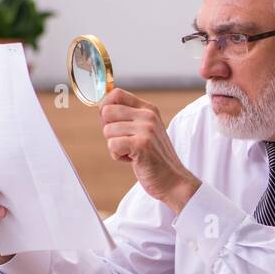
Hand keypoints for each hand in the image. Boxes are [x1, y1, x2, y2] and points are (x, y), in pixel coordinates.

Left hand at [99, 88, 199, 212]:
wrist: (173, 180)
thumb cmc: (154, 158)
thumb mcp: (145, 131)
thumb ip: (128, 118)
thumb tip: (101, 109)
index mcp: (148, 109)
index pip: (116, 94)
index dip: (105, 107)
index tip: (111, 122)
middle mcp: (148, 116)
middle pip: (106, 111)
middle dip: (109, 130)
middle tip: (124, 141)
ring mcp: (146, 129)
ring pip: (107, 130)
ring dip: (114, 146)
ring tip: (132, 152)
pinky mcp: (141, 144)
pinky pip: (112, 145)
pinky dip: (117, 156)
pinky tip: (132, 159)